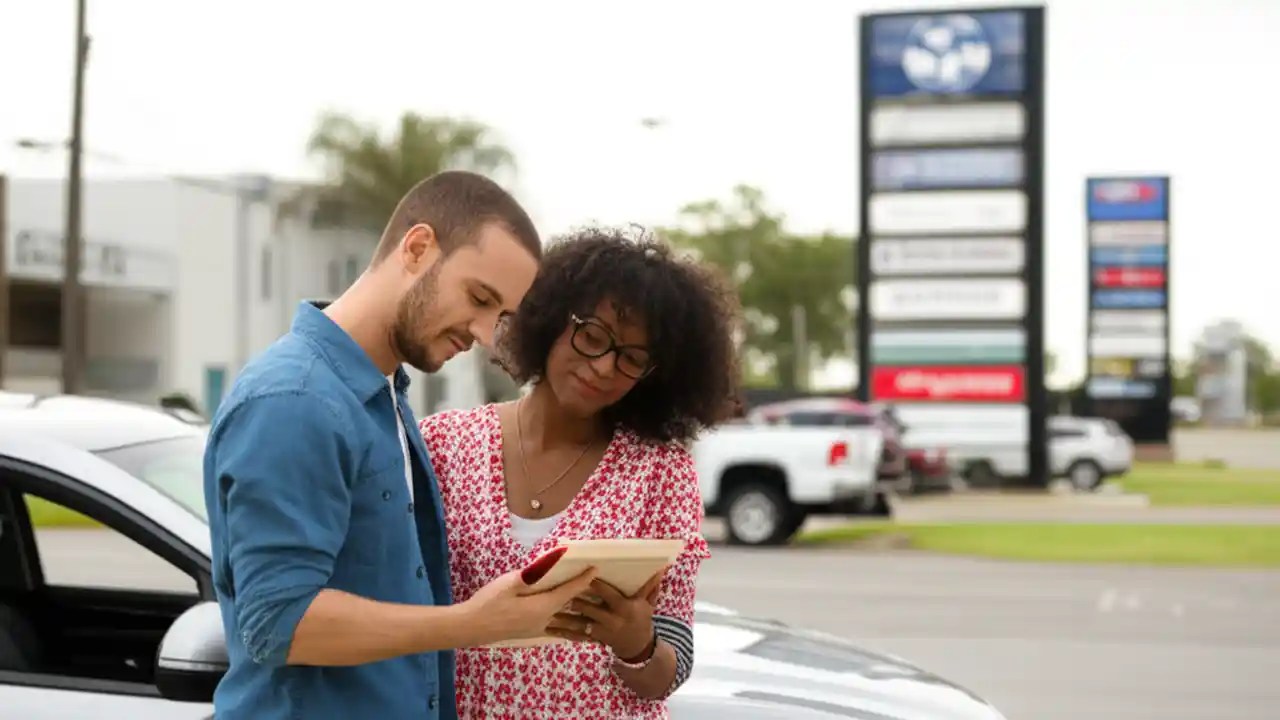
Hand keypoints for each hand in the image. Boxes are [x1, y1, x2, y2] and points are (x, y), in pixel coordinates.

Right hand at [459, 564, 597, 645]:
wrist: (471, 627)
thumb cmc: (489, 602)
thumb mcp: (509, 583)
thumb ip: (532, 573)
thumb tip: (552, 558)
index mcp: (542, 606)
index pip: (569, 591)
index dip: (583, 580)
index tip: (596, 569)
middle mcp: (545, 620)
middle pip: (573, 609)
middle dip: (589, 600)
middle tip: (606, 592)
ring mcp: (539, 628)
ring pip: (568, 624)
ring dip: (584, 619)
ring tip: (600, 617)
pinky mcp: (531, 632)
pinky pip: (557, 631)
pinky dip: (570, 630)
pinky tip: (576, 631)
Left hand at [546, 568, 665, 659]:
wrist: (638, 646)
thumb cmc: (641, 618)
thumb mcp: (648, 603)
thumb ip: (651, 586)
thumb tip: (661, 568)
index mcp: (624, 608)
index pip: (609, 595)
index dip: (597, 586)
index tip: (586, 576)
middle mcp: (611, 620)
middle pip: (590, 609)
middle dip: (575, 601)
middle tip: (558, 591)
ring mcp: (601, 631)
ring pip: (579, 624)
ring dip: (564, 619)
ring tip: (548, 612)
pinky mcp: (593, 638)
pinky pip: (576, 636)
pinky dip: (562, 632)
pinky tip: (548, 628)